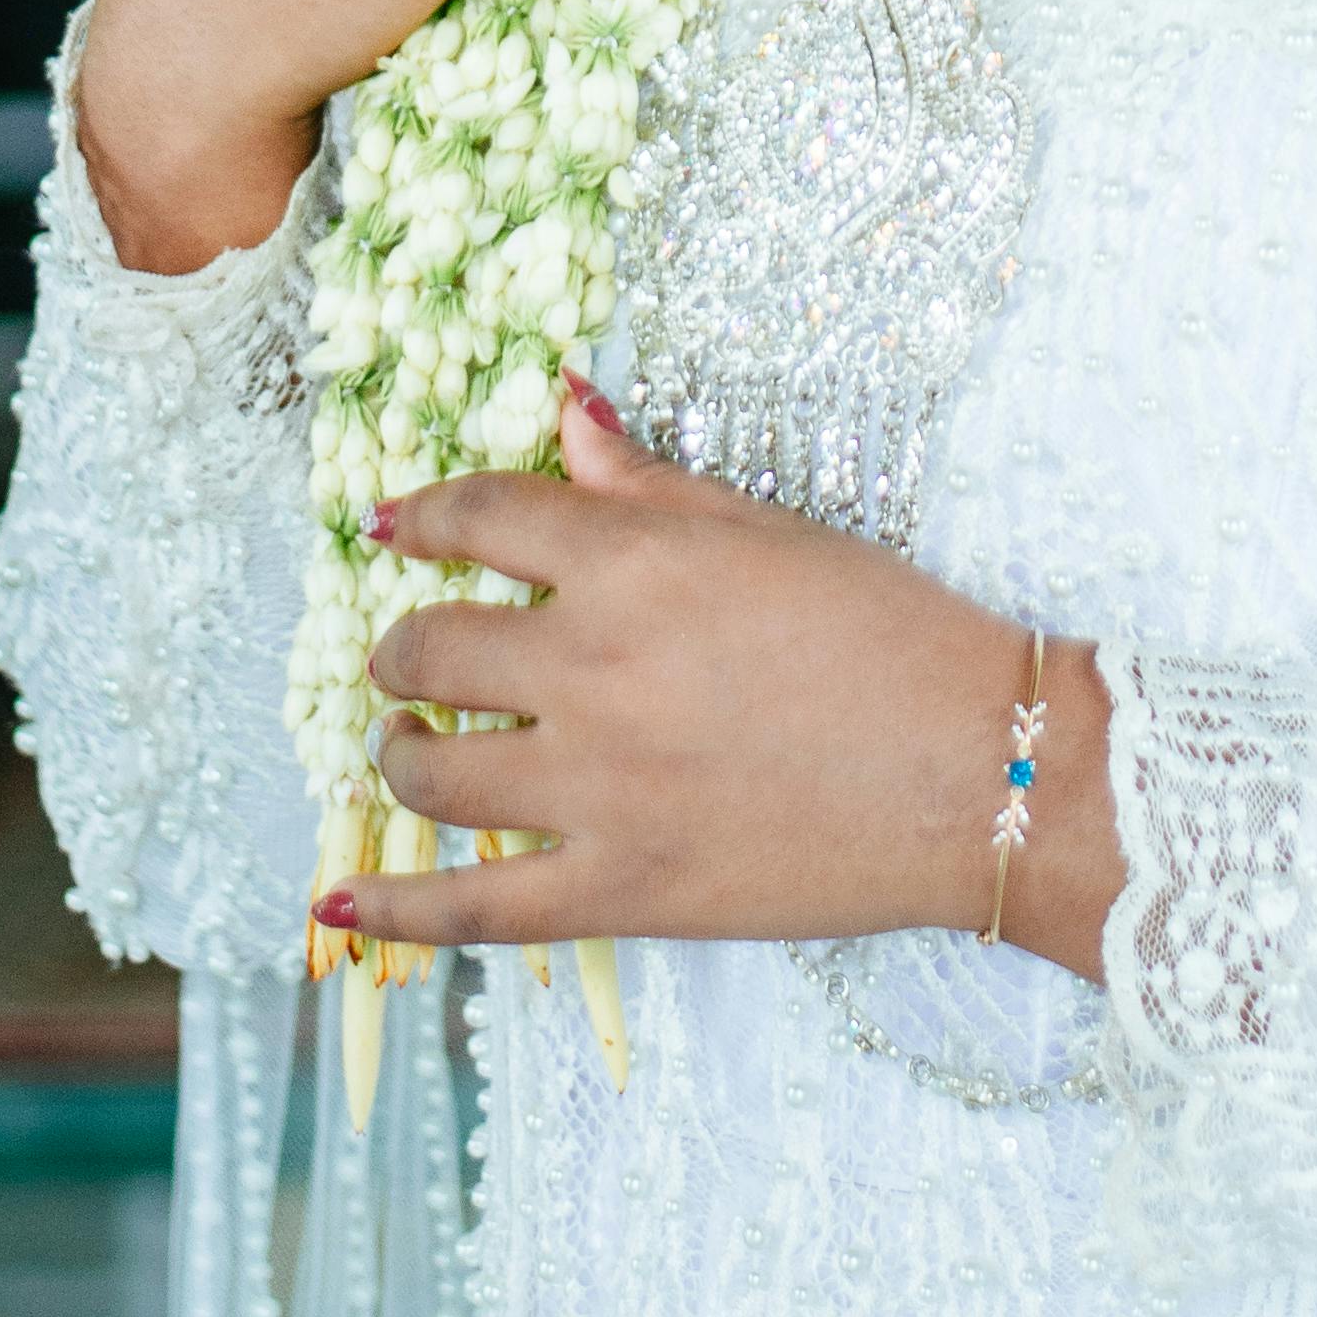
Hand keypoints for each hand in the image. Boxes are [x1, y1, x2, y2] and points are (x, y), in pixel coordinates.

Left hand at [333, 379, 1119, 983]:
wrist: (977, 767)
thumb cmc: (890, 631)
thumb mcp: (766, 529)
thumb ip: (647, 483)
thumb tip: (566, 410)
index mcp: (630, 564)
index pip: (482, 517)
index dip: (422, 516)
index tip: (392, 525)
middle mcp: (590, 667)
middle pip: (433, 646)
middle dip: (402, 647)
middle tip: (406, 656)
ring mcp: (594, 787)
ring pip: (433, 770)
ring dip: (399, 751)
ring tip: (409, 747)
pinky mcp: (617, 889)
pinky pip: (471, 907)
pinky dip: (395, 904)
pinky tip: (339, 897)